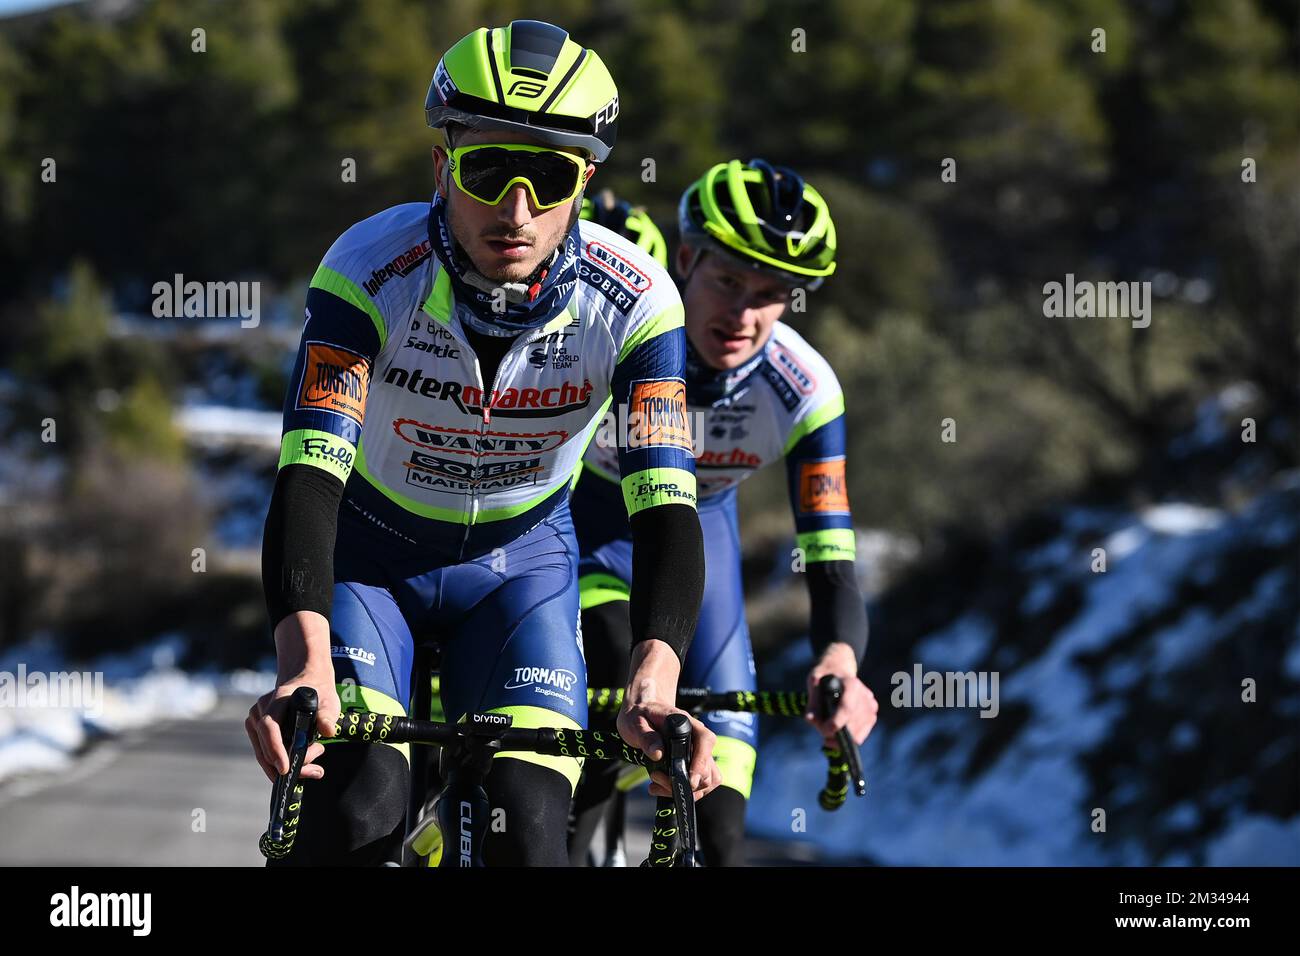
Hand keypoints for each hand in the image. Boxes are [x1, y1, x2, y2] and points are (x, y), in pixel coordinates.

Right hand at [246, 667, 339, 782]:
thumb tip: (328, 731)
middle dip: (289, 766)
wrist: (306, 679)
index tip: (286, 768)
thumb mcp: (329, 700)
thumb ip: (328, 715)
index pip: (269, 727)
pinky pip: (267, 752)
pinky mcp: (257, 731)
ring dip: (290, 764)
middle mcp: (261, 710)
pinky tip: (306, 758)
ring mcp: (256, 721)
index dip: (275, 749)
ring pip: (265, 754)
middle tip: (316, 771)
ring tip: (317, 758)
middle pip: (266, 747)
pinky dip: (284, 761)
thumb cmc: (319, 691)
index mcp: (278, 699)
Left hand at [617, 640, 721, 800]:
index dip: (701, 763)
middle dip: (684, 782)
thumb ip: (647, 736)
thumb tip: (658, 754)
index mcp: (687, 724)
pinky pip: (698, 785)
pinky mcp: (692, 765)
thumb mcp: (636, 722)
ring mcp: (697, 754)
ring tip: (657, 785)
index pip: (705, 741)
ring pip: (707, 781)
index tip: (689, 780)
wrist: (641, 710)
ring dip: (685, 791)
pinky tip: (660, 787)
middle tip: (657, 778)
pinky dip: (682, 791)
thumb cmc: (640, 714)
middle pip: (707, 769)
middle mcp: (697, 740)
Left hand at [806, 643, 877, 746]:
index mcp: (851, 685)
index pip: (846, 708)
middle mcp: (865, 696)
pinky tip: (837, 728)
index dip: (835, 723)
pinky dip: (846, 738)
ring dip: (839, 737)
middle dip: (833, 733)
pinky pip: (859, 736)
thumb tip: (811, 719)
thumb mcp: (814, 681)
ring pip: (855, 735)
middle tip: (820, 728)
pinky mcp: (872, 716)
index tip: (824, 731)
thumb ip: (813, 701)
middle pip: (851, 725)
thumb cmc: (825, 676)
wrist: (839, 671)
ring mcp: (871, 707)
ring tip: (827, 727)